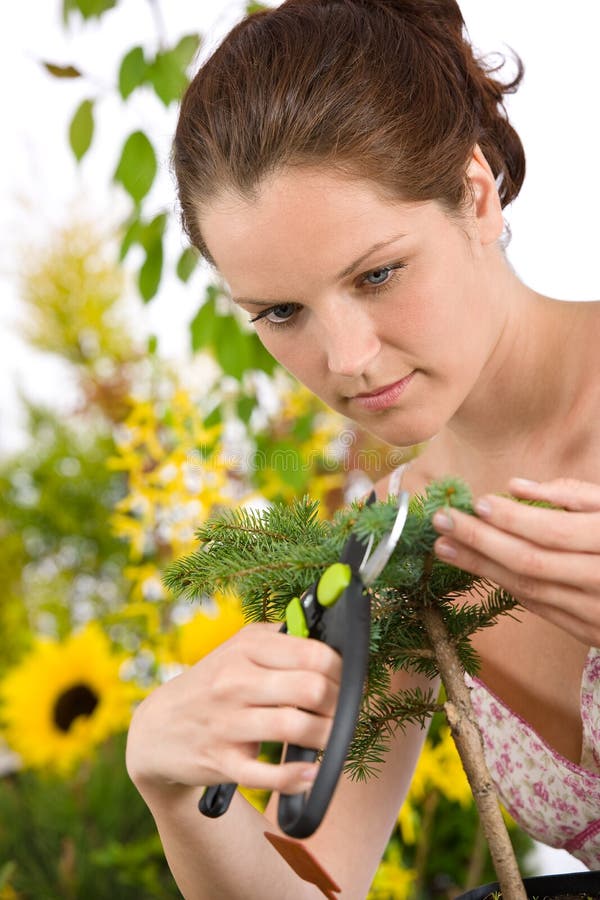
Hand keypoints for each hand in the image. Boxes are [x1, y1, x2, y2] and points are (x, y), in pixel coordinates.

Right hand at [126, 622, 341, 796]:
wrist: (158, 728)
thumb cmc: (213, 682)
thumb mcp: (239, 648)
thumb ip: (282, 637)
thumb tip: (330, 636)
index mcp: (246, 647)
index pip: (312, 653)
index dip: (342, 670)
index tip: (352, 680)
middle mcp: (235, 681)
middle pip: (311, 689)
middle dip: (341, 704)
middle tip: (345, 711)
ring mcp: (227, 723)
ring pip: (296, 728)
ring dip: (328, 737)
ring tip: (333, 737)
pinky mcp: (222, 761)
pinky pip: (268, 774)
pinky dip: (296, 776)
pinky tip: (312, 772)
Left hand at [431, 477, 599, 645]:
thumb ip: (576, 496)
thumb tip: (519, 487)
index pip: (554, 533)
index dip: (513, 519)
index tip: (477, 502)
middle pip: (533, 563)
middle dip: (481, 542)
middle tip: (442, 522)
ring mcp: (598, 613)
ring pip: (530, 590)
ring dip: (481, 567)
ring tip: (445, 546)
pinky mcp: (591, 633)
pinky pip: (539, 607)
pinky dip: (505, 585)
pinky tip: (479, 567)